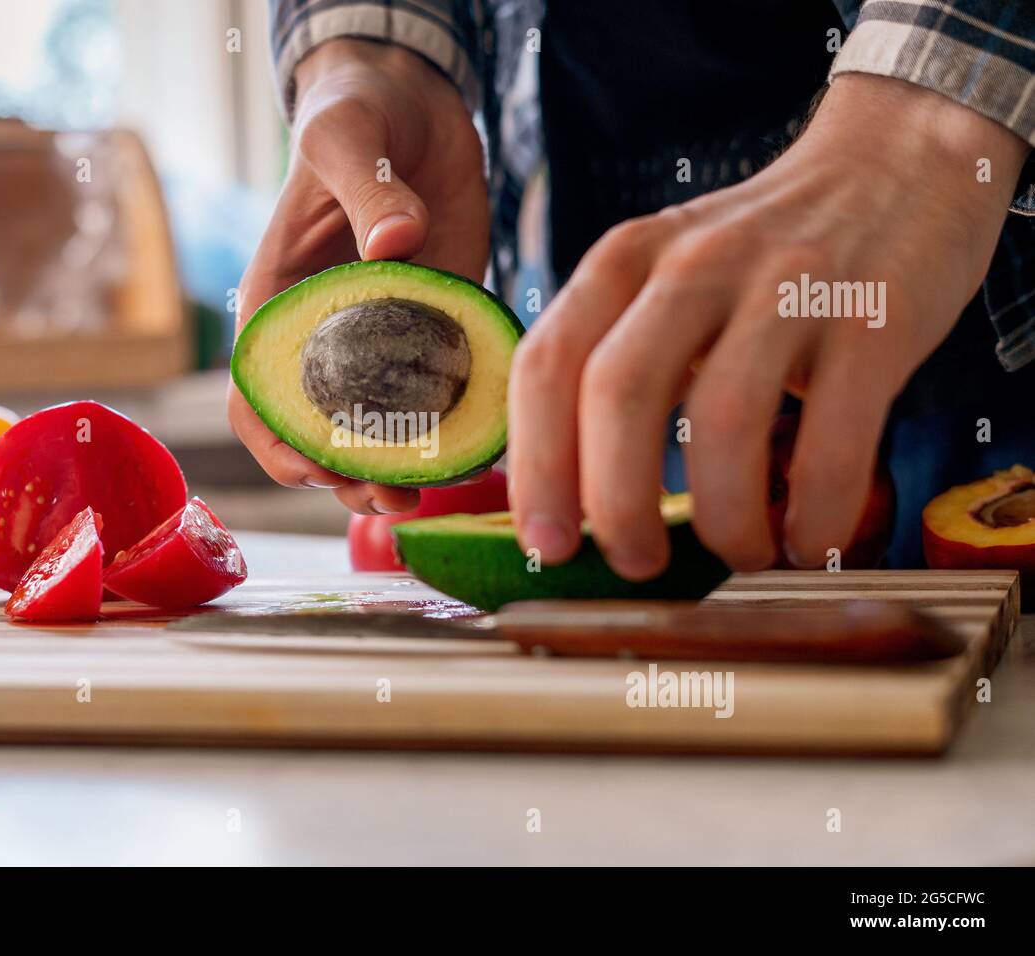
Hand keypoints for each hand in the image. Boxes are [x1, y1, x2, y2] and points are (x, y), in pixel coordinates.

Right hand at [228, 39, 487, 513]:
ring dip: (398, 470)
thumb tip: (396, 242)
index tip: (320, 468)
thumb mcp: (349, 136)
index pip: (258, 396)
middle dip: (348, 476)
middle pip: (319, 434)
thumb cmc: (356, 113)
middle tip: (396, 497)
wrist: (415, 99)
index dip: (279, 442)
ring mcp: (386, 339)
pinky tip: (481, 448)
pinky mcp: (439, 328)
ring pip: (379, 430)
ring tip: (430, 492)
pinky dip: (453, 427)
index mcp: (281, 304)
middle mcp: (328, 335)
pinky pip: (441, 393)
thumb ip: (367, 187)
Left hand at [509, 74, 1030, 575]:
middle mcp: (693, 266)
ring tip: (738, 552)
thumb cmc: (760, 256)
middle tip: (635, 564)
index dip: (535, 468)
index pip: (547, 365)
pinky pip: (834, 437)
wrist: (897, 164)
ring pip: (723, 418)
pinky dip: (815, 510)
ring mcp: (786, 288)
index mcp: (623, 262)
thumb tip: (570, 500)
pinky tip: (809, 539)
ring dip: (722, 518)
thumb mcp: (663, 280)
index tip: (545, 545)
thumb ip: (613, 362)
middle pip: (619, 392)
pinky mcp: (874, 318)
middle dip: (616, 504)